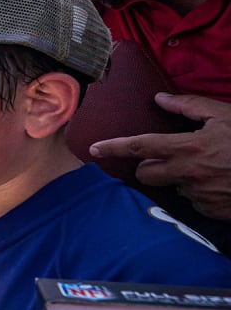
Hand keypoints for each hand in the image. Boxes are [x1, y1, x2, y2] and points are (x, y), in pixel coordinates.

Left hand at [91, 93, 230, 219]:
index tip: (93, 149)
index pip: (139, 147)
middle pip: (146, 174)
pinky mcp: (211, 211)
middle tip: (164, 156)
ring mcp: (199, 196)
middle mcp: (187, 174)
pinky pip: (194, 201)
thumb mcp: (223, 114)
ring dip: (179, 177)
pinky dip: (199, 191)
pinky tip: (218, 181)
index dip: (113, 147)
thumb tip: (160, 98)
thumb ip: (188, 106)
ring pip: (172, 186)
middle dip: (148, 166)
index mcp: (187, 148)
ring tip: (206, 167)